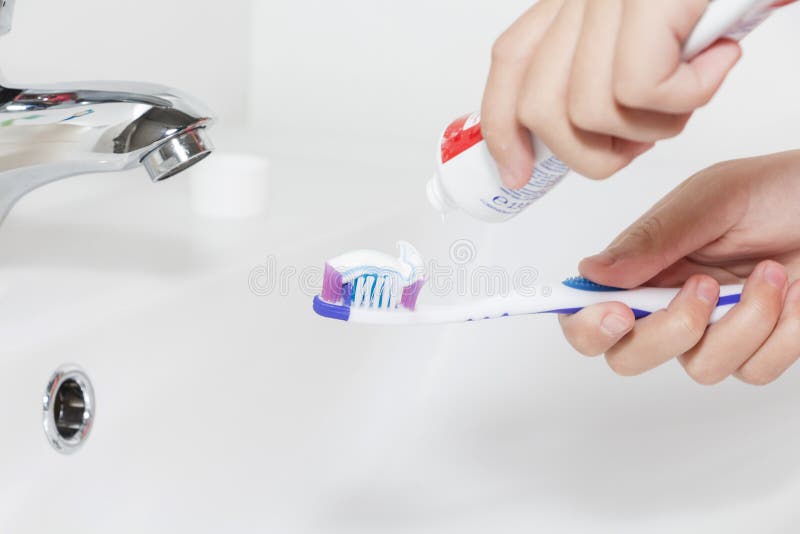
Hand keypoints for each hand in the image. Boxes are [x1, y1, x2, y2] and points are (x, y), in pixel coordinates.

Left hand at [481, 0, 740, 183]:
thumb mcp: (650, 34)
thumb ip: (601, 73)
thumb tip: (575, 136)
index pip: (509, 64)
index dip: (503, 127)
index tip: (517, 172)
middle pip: (539, 108)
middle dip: (588, 153)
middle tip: (636, 143)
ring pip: (590, 113)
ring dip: (650, 128)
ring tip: (689, 91)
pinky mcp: (645, 1)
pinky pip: (641, 91)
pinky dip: (687, 97)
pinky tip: (717, 60)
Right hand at [559, 151, 799, 384]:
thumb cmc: (780, 191)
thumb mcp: (713, 199)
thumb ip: (651, 239)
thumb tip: (589, 272)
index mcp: (643, 265)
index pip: (585, 310)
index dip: (586, 324)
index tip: (618, 314)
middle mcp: (668, 302)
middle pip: (628, 357)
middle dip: (668, 333)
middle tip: (705, 288)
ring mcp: (712, 330)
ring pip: (700, 367)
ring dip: (744, 323)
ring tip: (775, 274)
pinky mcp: (757, 347)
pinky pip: (754, 371)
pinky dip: (783, 333)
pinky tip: (797, 295)